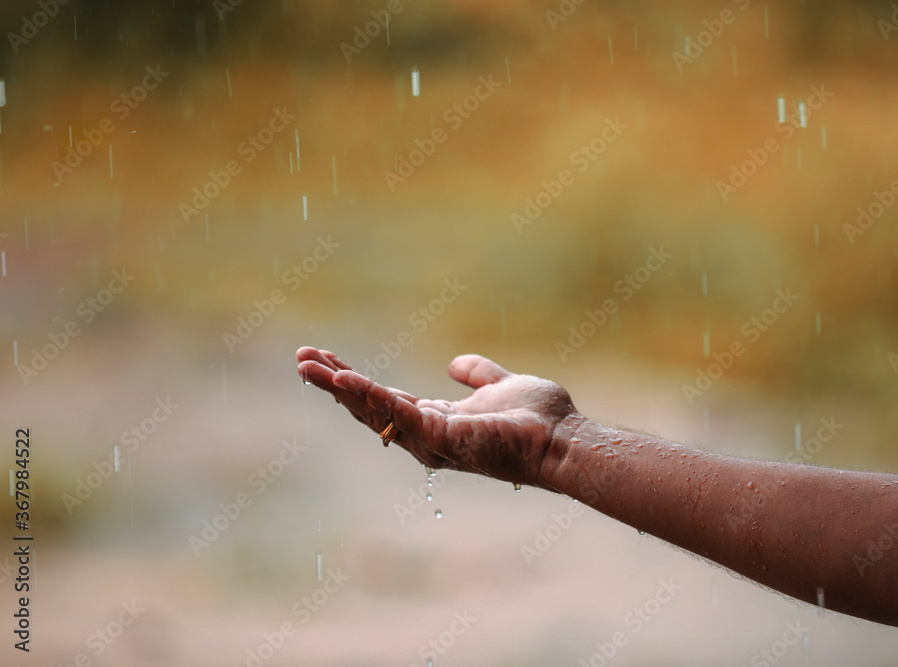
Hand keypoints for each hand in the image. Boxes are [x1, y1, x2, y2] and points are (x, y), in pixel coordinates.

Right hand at [295, 347, 580, 488]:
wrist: (563, 438)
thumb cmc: (538, 418)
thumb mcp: (500, 384)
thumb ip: (478, 375)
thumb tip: (455, 364)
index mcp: (436, 421)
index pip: (383, 399)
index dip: (353, 380)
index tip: (325, 356)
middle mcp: (427, 435)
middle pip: (368, 408)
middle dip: (334, 384)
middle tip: (302, 358)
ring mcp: (432, 441)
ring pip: (374, 411)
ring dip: (339, 388)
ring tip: (308, 366)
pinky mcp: (442, 439)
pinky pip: (398, 413)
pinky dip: (370, 395)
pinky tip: (346, 378)